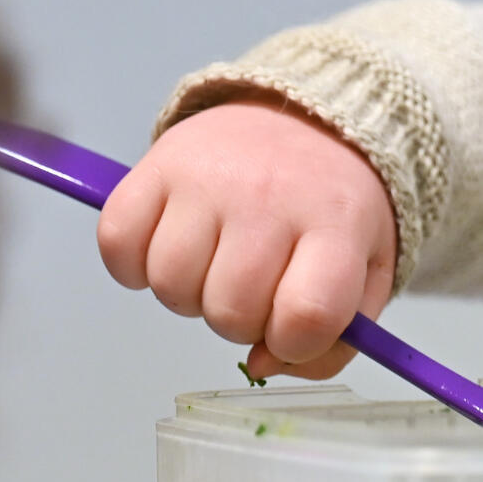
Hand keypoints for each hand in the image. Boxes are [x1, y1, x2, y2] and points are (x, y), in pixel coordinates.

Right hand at [96, 96, 397, 379]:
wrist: (308, 118)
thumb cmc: (333, 207)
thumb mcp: (365, 270)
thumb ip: (334, 338)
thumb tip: (265, 364)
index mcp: (337, 223)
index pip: (307, 314)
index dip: (292, 343)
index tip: (291, 327)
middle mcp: (270, 195)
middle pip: (229, 310)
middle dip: (239, 320)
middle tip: (255, 286)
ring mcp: (208, 177)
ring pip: (170, 285)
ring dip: (188, 294)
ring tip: (216, 262)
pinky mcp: (156, 163)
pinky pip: (117, 245)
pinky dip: (133, 265)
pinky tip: (170, 247)